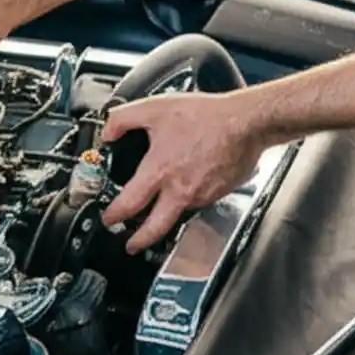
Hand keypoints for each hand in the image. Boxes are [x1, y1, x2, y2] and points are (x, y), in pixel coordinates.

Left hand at [100, 92, 265, 253]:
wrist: (246, 122)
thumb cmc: (206, 116)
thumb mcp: (154, 108)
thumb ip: (122, 119)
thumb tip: (108, 132)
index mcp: (160, 171)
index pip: (129, 204)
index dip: (114, 215)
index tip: (109, 218)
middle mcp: (181, 190)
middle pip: (156, 229)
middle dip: (140, 241)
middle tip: (131, 245)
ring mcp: (202, 195)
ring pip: (178, 213)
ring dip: (166, 214)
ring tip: (159, 209)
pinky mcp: (219, 193)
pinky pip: (198, 201)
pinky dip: (189, 198)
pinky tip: (188, 183)